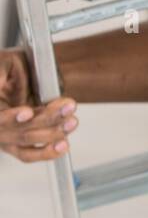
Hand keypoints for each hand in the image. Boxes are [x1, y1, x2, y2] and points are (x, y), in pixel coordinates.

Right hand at [0, 48, 77, 163]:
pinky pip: (30, 153)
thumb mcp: (2, 64)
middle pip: (18, 130)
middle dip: (45, 120)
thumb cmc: (7, 69)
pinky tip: (63, 145)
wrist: (16, 74)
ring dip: (52, 133)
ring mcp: (6, 137)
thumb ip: (0, 72)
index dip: (12, 117)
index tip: (28, 113)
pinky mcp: (17, 144)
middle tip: (66, 108)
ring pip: (27, 141)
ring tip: (71, 121)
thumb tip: (0, 82)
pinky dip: (48, 151)